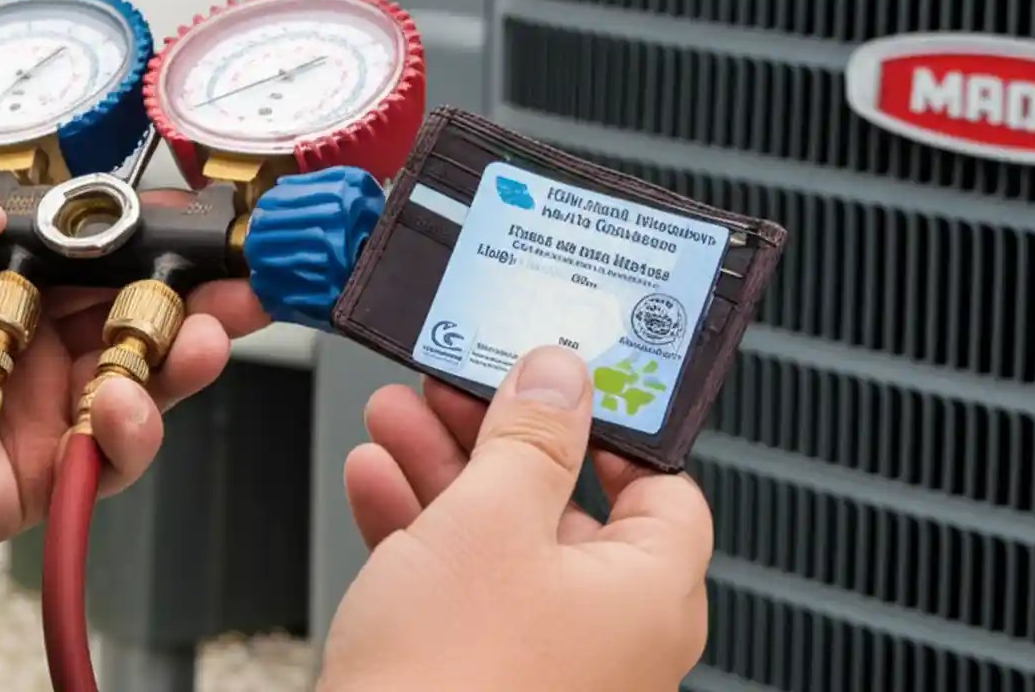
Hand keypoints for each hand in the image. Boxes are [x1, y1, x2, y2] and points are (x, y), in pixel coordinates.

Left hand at [0, 125, 269, 598]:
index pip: (91, 254)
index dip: (148, 242)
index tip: (193, 228)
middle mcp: (21, 341)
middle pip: (138, 316)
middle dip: (201, 297)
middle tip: (241, 282)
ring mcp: (34, 409)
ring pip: (145, 382)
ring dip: (190, 357)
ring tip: (208, 333)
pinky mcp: (38, 474)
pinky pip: (113, 455)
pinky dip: (137, 429)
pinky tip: (122, 398)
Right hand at [320, 346, 712, 691]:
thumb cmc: (454, 687)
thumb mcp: (491, 521)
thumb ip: (531, 436)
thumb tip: (561, 375)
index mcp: (649, 593)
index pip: (659, 483)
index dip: (606, 424)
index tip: (555, 382)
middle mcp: (609, 632)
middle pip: (563, 501)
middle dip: (495, 436)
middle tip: (455, 388)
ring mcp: (543, 658)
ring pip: (502, 538)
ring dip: (445, 472)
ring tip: (397, 419)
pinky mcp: (481, 673)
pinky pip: (461, 585)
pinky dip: (421, 531)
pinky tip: (375, 484)